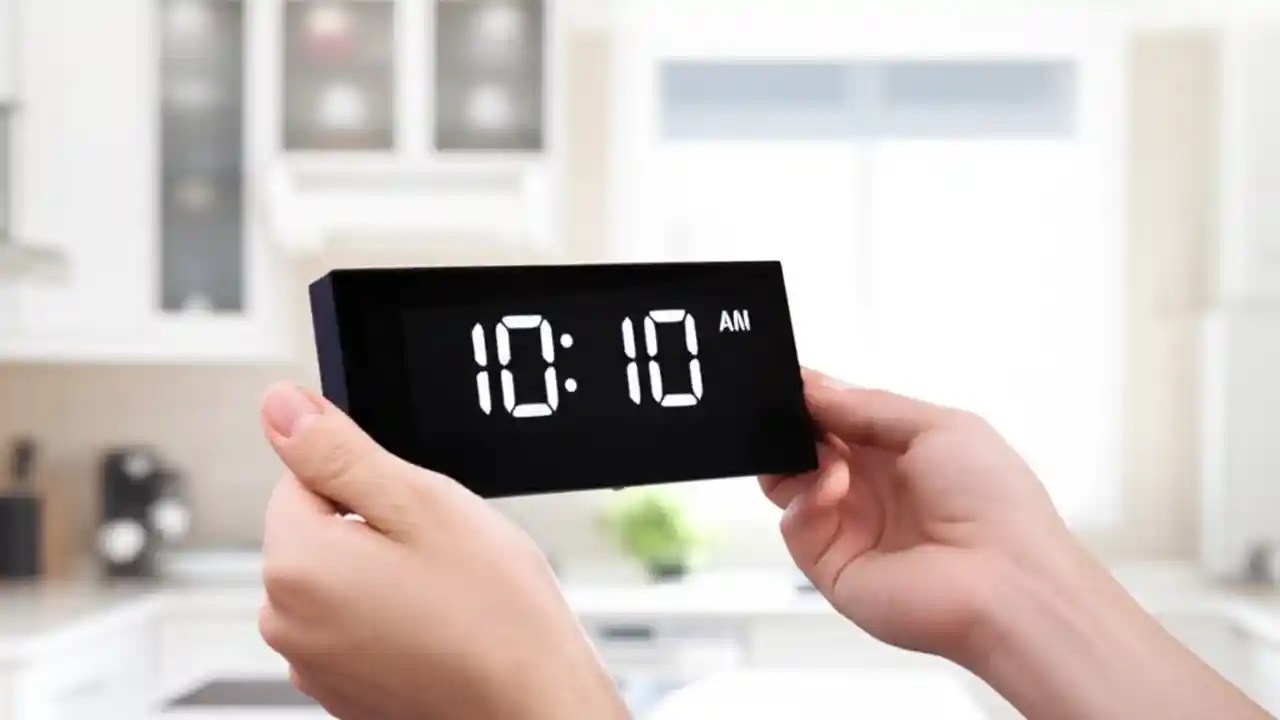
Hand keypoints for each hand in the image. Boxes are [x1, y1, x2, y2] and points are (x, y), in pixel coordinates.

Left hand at [257, 384, 628, 719]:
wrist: (532, 704)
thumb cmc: (493, 612)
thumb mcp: (420, 501)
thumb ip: (335, 450)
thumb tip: (279, 405)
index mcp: (295, 566)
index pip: (301, 478)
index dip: (366, 481)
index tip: (415, 511)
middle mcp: (285, 623)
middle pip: (316, 531)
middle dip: (372, 527)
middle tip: (438, 551)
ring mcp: (312, 665)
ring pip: (339, 579)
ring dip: (383, 574)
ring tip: (443, 594)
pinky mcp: (342, 692)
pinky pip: (353, 627)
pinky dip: (389, 619)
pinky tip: (438, 627)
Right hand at [761, 370, 1072, 657]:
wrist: (1006, 585)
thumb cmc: (994, 503)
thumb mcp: (938, 426)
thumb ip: (869, 405)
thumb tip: (813, 387)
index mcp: (902, 453)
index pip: (841, 418)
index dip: (814, 398)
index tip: (791, 380)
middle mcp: (873, 490)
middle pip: (808, 449)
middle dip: (794, 426)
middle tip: (791, 412)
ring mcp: (851, 528)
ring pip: (790, 485)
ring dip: (796, 459)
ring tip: (822, 454)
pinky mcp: (832, 566)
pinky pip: (794, 524)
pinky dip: (806, 500)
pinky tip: (834, 489)